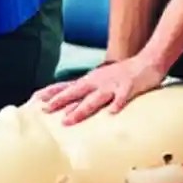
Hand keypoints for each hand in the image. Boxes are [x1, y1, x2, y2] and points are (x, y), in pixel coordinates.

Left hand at [34, 55, 165, 124]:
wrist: (148, 62)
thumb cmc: (123, 75)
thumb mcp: (100, 80)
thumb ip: (86, 91)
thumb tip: (70, 103)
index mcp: (90, 80)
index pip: (67, 86)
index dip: (51, 92)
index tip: (34, 99)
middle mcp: (98, 81)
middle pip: (76, 92)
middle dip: (60, 102)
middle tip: (45, 111)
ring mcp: (113, 84)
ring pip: (94, 98)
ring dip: (80, 109)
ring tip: (68, 120)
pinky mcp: (129, 88)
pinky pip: (123, 97)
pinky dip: (117, 104)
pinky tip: (112, 113)